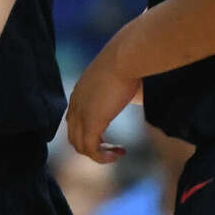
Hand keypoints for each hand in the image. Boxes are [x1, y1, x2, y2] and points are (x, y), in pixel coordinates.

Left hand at [66, 39, 139, 162]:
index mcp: (79, 93)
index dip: (89, 132)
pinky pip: (90, 149)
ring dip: (99, 154)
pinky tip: (119, 153)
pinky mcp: (91, 122)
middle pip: (74, 136)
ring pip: (80, 146)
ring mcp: (80, 114)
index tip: (108, 137)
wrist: (126, 57)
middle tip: (114, 148)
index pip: (73, 120)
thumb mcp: (122, 82)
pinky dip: (102, 157)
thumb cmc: (129, 64)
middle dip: (92, 146)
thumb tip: (141, 99)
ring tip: (117, 153)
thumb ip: (125, 95)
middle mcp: (75, 104)